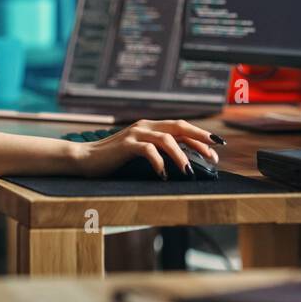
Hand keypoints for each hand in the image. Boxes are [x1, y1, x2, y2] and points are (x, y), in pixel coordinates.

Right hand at [72, 119, 221, 178]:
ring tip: (189, 172)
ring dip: (181, 156)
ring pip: (167, 139)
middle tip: (215, 152)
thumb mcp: (139, 154)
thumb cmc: (114, 160)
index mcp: (150, 126)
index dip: (200, 136)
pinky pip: (148, 150)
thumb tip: (185, 163)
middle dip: (200, 138)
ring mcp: (135, 133)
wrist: (84, 159)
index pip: (182, 127)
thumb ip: (158, 153)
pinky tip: (164, 176)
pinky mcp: (126, 145)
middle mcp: (145, 125)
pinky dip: (159, 163)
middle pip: (179, 126)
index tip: (216, 149)